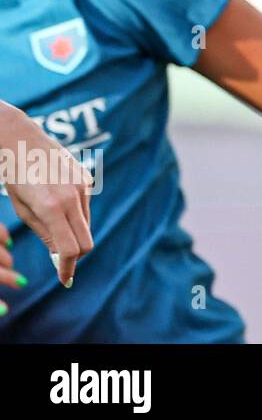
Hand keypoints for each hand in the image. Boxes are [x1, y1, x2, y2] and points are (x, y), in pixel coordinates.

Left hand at [0, 102, 93, 291]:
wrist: (22, 140)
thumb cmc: (16, 177)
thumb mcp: (24, 210)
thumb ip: (45, 233)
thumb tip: (61, 255)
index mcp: (52, 208)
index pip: (70, 249)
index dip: (68, 268)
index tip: (65, 279)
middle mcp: (74, 197)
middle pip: (86, 241)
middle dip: (76, 255)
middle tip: (61, 261)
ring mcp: (84, 186)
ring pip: (86, 224)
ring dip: (74, 233)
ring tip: (52, 224)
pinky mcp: (87, 179)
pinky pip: (86, 206)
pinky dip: (75, 214)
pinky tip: (57, 201)